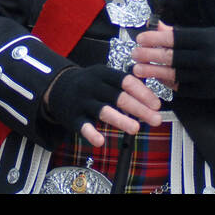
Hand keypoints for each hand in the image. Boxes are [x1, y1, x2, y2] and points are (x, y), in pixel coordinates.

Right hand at [45, 65, 163, 147]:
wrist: (58, 86)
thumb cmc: (90, 84)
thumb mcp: (105, 77)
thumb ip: (125, 86)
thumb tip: (151, 100)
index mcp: (103, 74)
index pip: (126, 81)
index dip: (143, 93)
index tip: (157, 104)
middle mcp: (93, 86)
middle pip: (118, 97)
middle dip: (139, 109)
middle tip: (156, 119)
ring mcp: (82, 101)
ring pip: (103, 111)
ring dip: (121, 120)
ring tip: (136, 129)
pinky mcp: (73, 116)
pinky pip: (83, 126)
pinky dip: (91, 134)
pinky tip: (100, 141)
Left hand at [133, 24, 214, 99]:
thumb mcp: (206, 33)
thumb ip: (181, 33)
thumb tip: (158, 27)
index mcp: (206, 40)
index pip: (175, 39)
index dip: (155, 39)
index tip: (140, 39)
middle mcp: (207, 59)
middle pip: (172, 57)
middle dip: (150, 56)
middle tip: (134, 55)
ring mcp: (208, 77)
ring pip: (175, 75)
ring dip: (154, 72)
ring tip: (138, 70)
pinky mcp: (208, 91)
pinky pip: (183, 88)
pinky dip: (169, 83)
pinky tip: (158, 79)